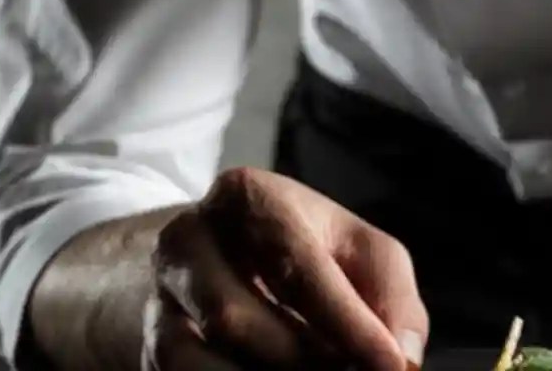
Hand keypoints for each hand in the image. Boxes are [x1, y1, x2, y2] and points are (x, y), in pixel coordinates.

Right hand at [142, 167, 427, 370]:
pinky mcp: (150, 347)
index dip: (348, 324)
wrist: (222, 253)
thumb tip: (401, 356)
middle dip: (308, 362)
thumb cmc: (308, 248)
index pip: (297, 267)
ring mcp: (158, 297)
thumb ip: (391, 295)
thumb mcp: (358, 249)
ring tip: (323, 369)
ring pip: (202, 363)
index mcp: (246, 197)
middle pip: (240, 322)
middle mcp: (187, 241)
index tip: (389, 365)